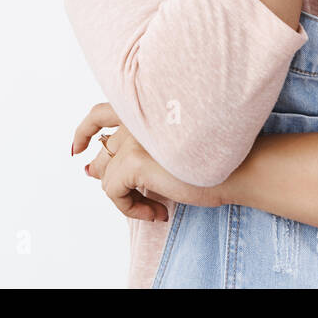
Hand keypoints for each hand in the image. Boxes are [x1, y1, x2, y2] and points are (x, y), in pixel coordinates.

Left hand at [70, 102, 225, 218]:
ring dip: (127, 196)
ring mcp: (132, 136)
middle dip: (107, 175)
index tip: (77, 149)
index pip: (99, 113)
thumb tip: (91, 167)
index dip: (83, 131)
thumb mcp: (167, 149)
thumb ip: (133, 148)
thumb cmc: (215, 158)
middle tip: (134, 198)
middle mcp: (135, 115)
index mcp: (144, 105)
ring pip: (105, 174)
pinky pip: (112, 192)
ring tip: (156, 205)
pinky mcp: (133, 160)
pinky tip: (158, 212)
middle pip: (103, 151)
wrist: (241, 167)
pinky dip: (131, 208)